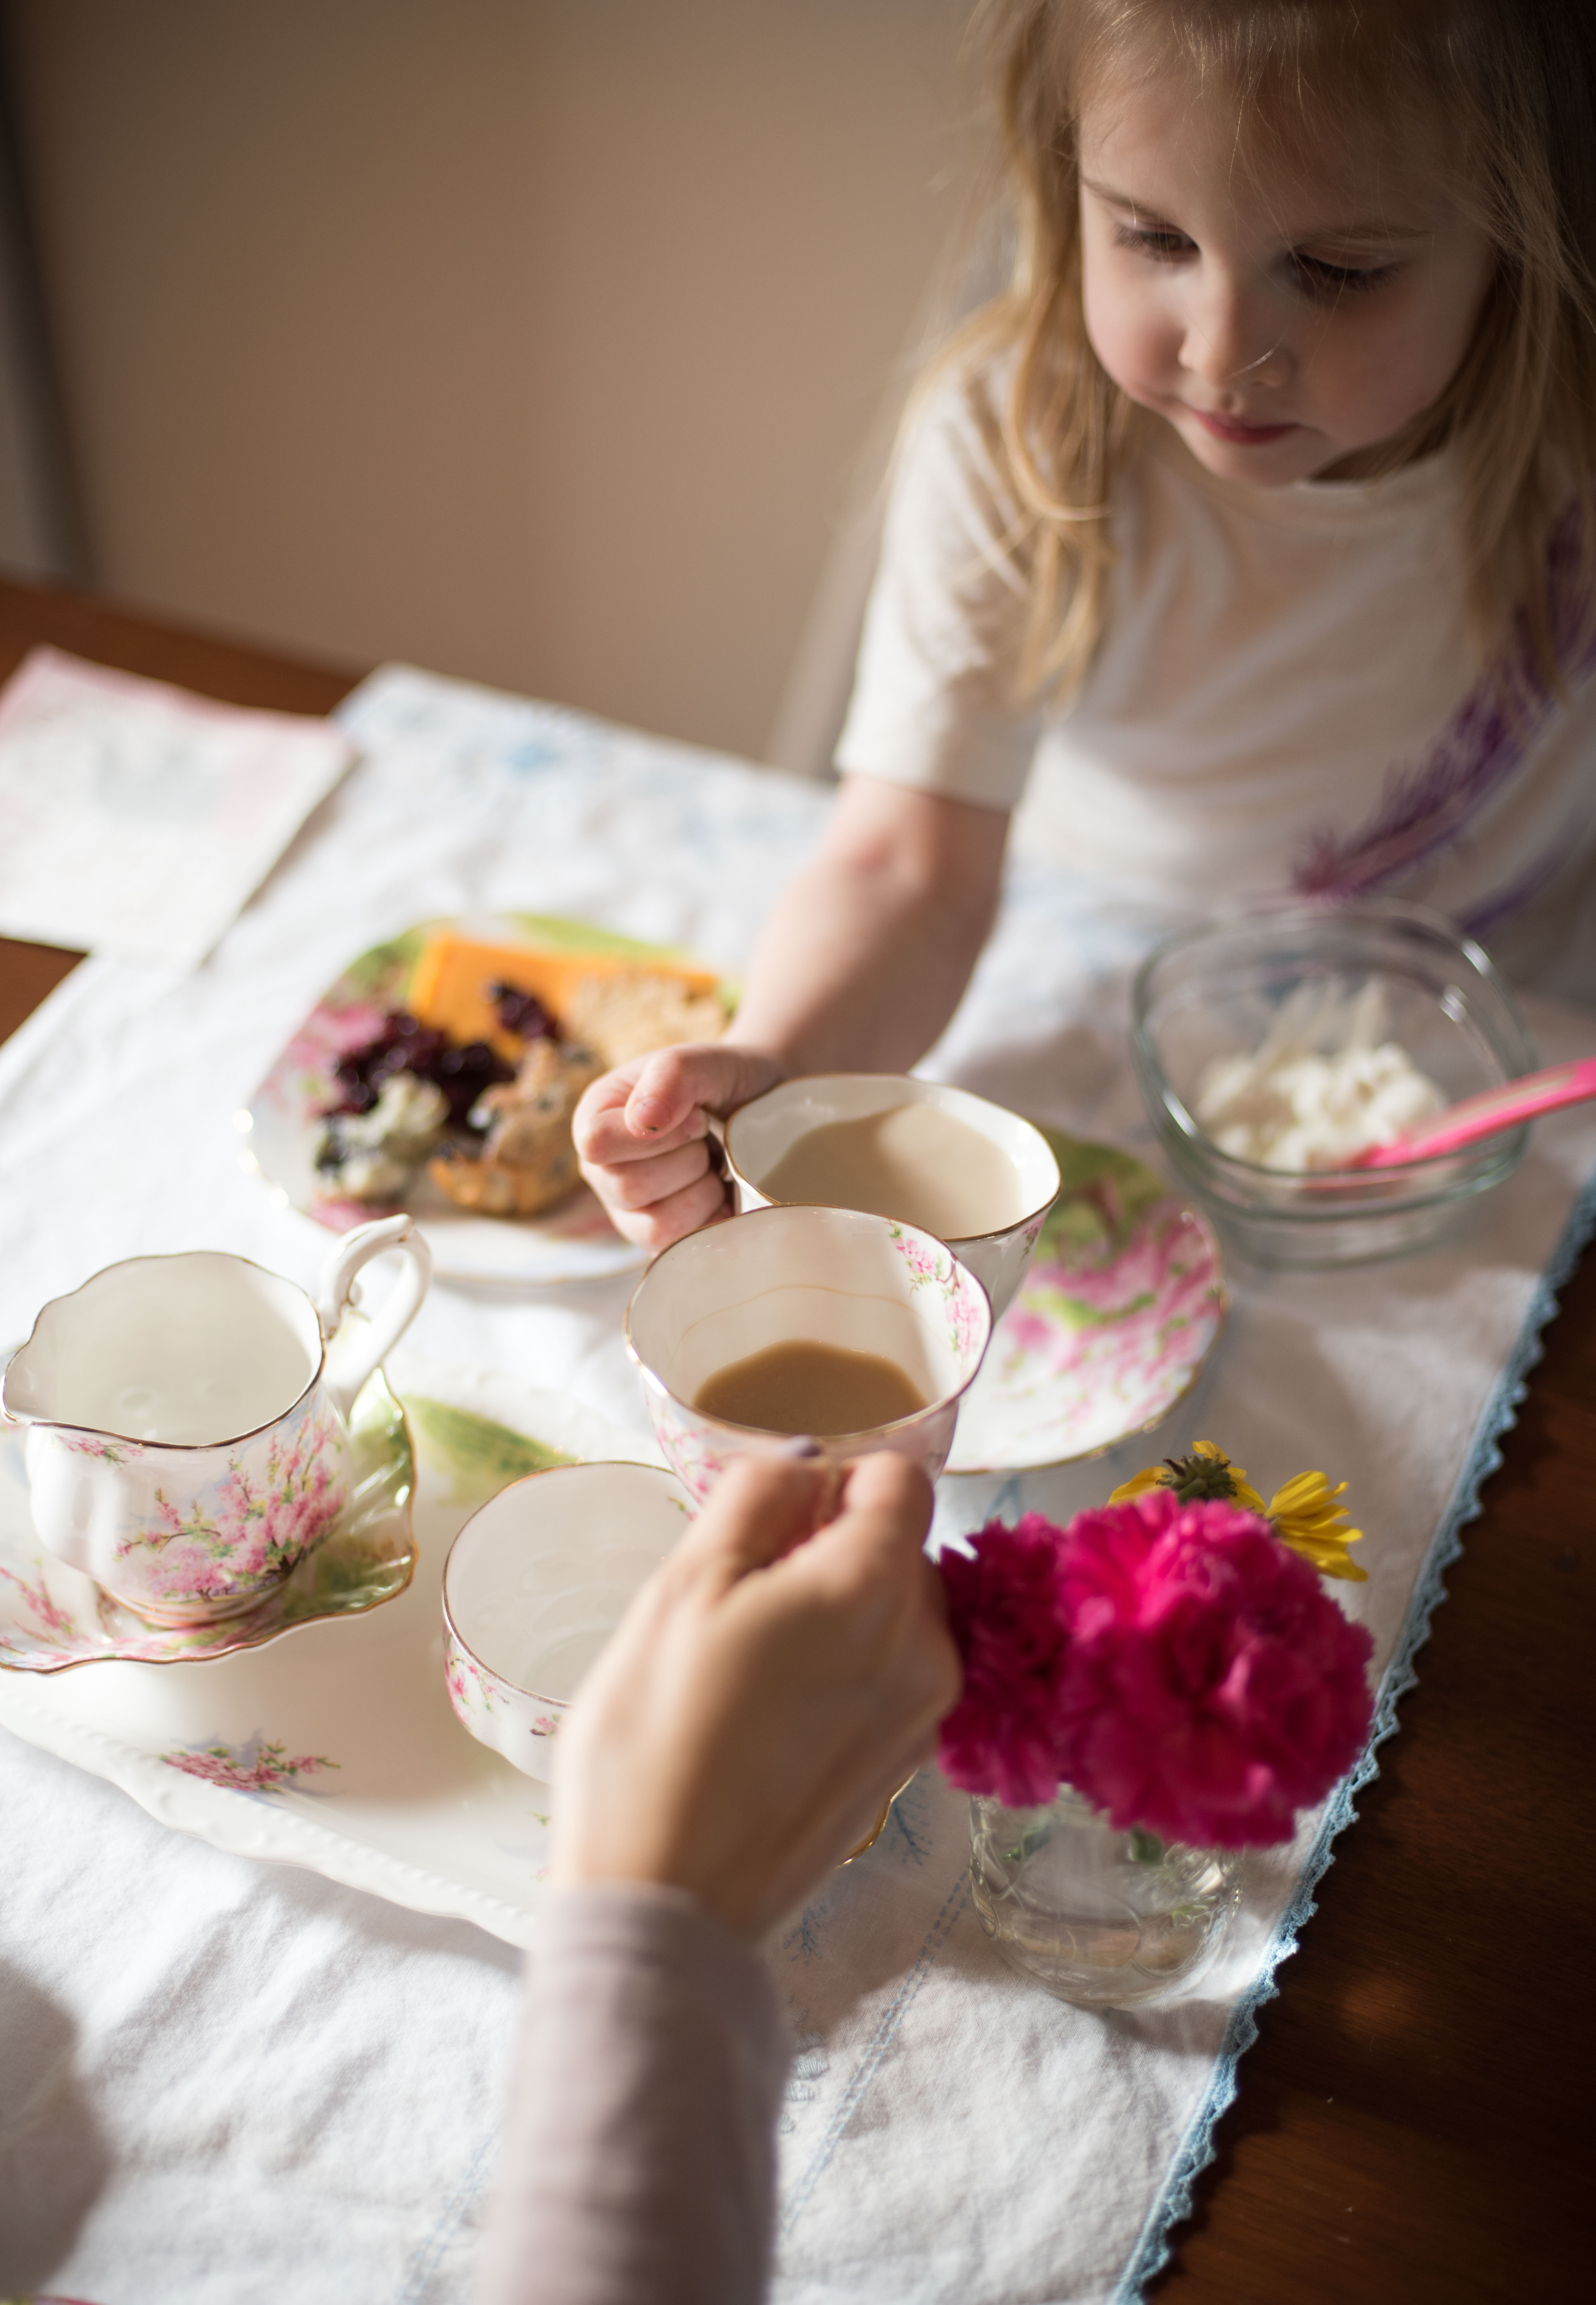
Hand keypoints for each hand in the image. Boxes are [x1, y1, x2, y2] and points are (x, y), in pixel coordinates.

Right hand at [550, 1453, 960, 1940]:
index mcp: (877, 1590)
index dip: (832, 1476)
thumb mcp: (685, 1585)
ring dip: (832, 1611)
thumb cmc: (655, 1737)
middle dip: (827, 1547)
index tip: (770, 1515)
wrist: (663, 1901)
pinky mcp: (901, 1768)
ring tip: (746, 1660)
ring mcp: (921, 1717)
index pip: (899, 1478)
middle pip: (896, 1547)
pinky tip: (767, 1709)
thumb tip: (806, 1463)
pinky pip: (885, 1678)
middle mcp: (926, 1649)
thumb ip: (757, 1496)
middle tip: (737, 1597)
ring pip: (891, 1614)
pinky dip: (840, 1670)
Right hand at [572, 1042, 785, 1248]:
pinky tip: (721, 1192)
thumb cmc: (721, 1080)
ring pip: (657, 1226)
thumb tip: (642, 1122)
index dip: (657, 1135)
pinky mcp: (659, 1241)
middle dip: (687, 1161)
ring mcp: (629, 1212)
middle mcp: (603, 1170)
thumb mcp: (701, 1062)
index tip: (695, 1118)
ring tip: (712, 1165)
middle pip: (628, 1188)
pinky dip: (714, 1219)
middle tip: (707, 1139)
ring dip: (702, 1191)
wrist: (761, 1106)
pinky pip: (682, 1248)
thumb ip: (671, 1077)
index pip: (598, 1142)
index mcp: (594, 1119)